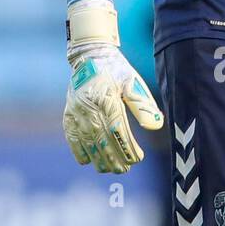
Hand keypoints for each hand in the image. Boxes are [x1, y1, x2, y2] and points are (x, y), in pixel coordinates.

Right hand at [62, 0, 163, 172]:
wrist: (90, 55)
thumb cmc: (116, 70)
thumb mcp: (133, 83)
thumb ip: (143, 105)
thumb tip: (156, 126)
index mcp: (107, 98)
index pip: (118, 129)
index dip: (127, 147)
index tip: (137, 159)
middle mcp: (89, 106)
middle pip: (102, 138)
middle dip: (114, 157)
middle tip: (125, 170)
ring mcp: (76, 110)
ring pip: (87, 140)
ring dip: (98, 157)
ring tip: (109, 169)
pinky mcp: (68, 113)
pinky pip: (71, 135)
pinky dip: (78, 149)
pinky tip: (87, 161)